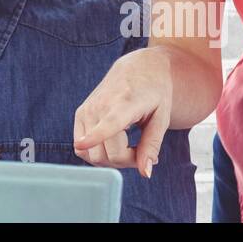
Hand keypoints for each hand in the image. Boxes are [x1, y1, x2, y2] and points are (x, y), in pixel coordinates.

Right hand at [73, 46, 172, 178]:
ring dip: (110, 160)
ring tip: (128, 148)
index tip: (82, 143)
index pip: (108, 123)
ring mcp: (87, 109)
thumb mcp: (162, 117)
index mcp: (125, 102)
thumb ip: (152, 145)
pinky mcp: (80, 114)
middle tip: (141, 153)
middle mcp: (100, 105)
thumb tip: (145, 173)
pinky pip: (81, 148)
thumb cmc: (154, 92)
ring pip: (91, 154)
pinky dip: (96, 154)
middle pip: (106, 152)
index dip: (94, 136)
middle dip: (125, 162)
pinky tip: (113, 146)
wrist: (139, 68)